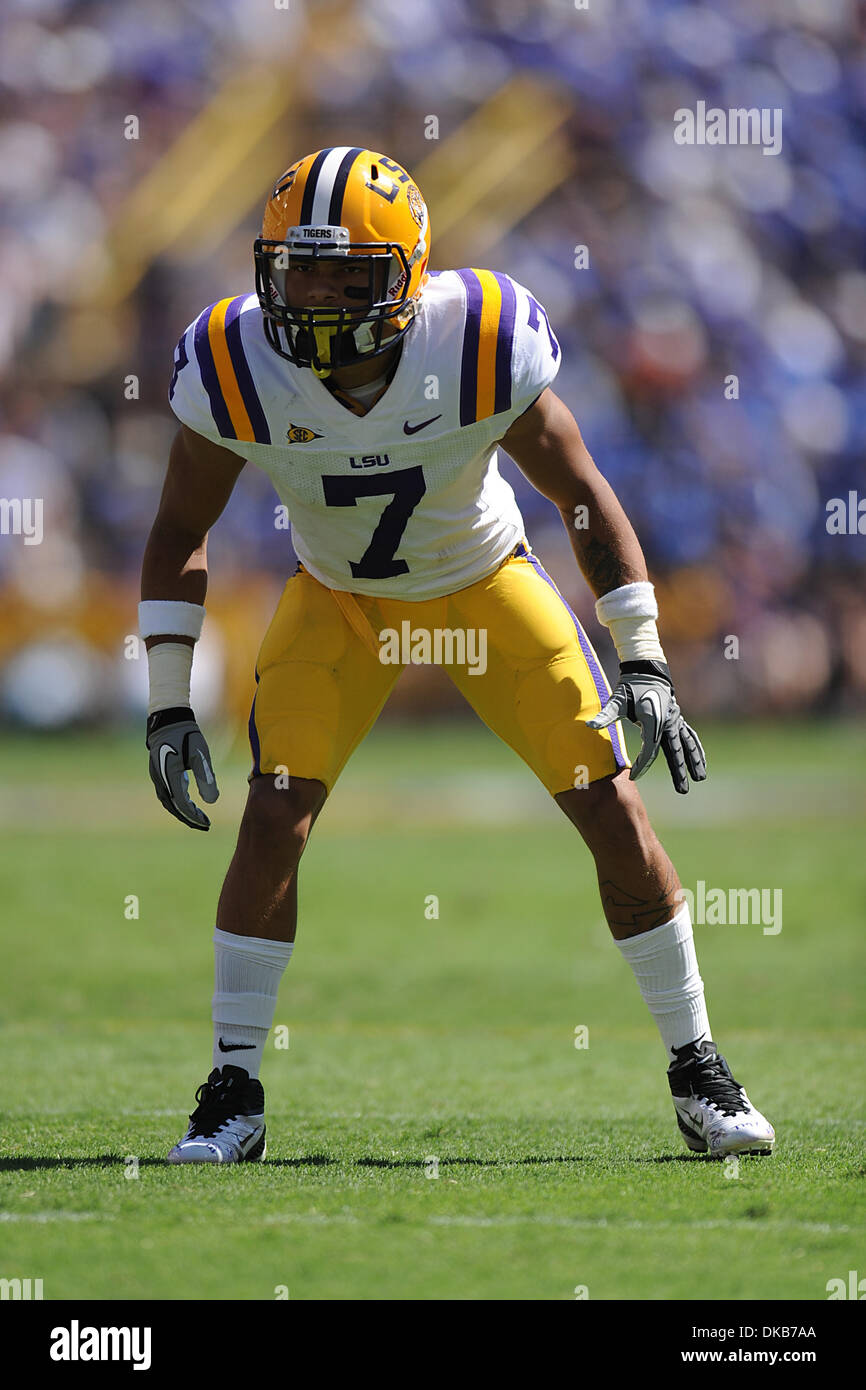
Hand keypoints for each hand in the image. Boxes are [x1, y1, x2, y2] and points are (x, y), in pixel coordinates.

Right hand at [146, 706, 219, 828]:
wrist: (169, 719)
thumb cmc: (187, 735)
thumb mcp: (200, 754)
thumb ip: (206, 777)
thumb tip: (212, 801)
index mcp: (169, 774)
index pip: (182, 803)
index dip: (194, 815)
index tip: (207, 823)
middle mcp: (160, 778)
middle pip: (173, 806)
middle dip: (188, 818)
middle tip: (204, 825)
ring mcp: (157, 776)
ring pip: (168, 801)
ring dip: (182, 812)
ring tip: (198, 818)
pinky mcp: (159, 773)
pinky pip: (167, 794)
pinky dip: (177, 802)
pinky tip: (190, 805)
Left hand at [585, 660, 706, 793]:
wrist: (647, 671)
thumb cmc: (630, 688)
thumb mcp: (617, 700)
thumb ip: (605, 715)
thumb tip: (589, 725)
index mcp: (653, 720)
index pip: (649, 748)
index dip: (642, 764)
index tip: (634, 776)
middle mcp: (668, 721)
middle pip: (674, 751)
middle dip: (679, 771)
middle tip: (682, 791)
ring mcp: (675, 720)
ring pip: (686, 744)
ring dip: (693, 761)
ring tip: (700, 779)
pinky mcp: (677, 720)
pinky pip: (689, 737)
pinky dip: (696, 749)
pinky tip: (701, 762)